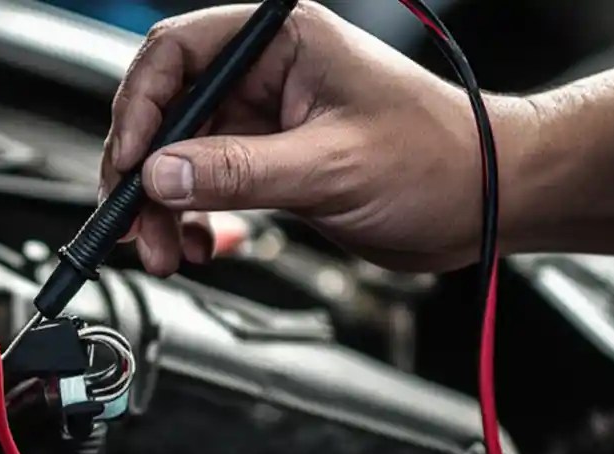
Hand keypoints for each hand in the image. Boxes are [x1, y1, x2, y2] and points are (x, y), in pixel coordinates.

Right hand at [100, 2, 538, 275]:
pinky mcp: (269, 164)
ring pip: (180, 157)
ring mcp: (264, 122)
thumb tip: (161, 174)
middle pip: (168, 111)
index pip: (176, 54)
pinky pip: (206, 187)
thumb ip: (238, 171)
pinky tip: (196, 245)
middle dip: (144, 172)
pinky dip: (190, 218)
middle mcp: (265, 75)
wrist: (484, 202)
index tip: (128, 164)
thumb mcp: (330, 166)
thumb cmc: (439, 159)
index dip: (138, 108)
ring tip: (164, 251)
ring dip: (163, 206)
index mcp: (281, 42)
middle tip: (136, 223)